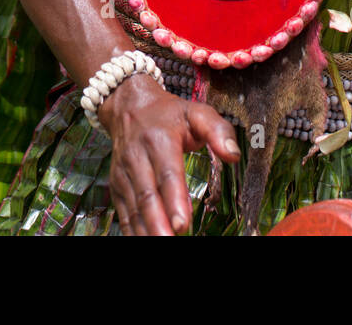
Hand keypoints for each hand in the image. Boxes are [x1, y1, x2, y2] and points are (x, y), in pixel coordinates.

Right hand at [99, 74, 239, 234]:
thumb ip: (218, 131)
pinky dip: (132, 231)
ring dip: (146, 231)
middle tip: (170, 241)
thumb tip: (234, 156)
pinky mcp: (117, 186)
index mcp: (160, 140)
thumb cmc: (168, 114)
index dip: (174, 200)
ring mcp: (124, 173)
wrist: (129, 106)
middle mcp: (137, 158)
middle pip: (148, 196)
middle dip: (158, 224)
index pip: (168, 174)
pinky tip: (144, 241)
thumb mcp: (196, 113)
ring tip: (160, 245)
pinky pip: (124, 213)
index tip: (182, 223)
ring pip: (133, 208)